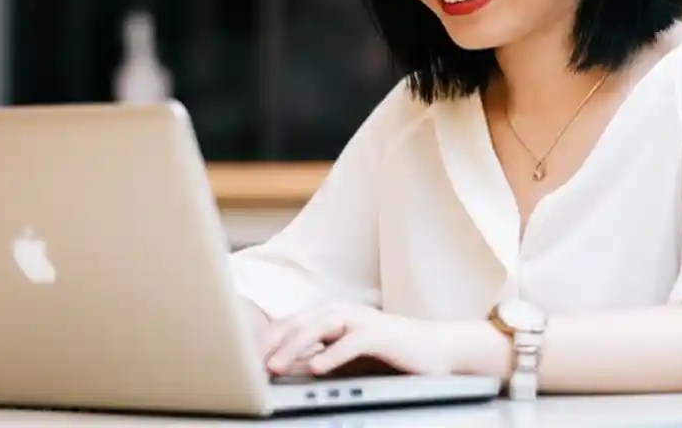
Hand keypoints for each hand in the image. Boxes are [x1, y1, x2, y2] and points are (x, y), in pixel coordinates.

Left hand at [261, 303, 457, 376]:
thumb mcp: (347, 359)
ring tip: (273, 366)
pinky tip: (315, 367)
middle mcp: (343, 312)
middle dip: (271, 343)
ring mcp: (362, 320)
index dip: (265, 342)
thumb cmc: (390, 355)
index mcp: (331, 316)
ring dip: (293, 347)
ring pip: (319, 328)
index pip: (290, 325)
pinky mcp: (380, 334)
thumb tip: (284, 368)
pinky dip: (331, 354)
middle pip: (298, 323)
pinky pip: (351, 342)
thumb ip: (317, 358)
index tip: (243, 362)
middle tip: (248, 364)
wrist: (437, 351)